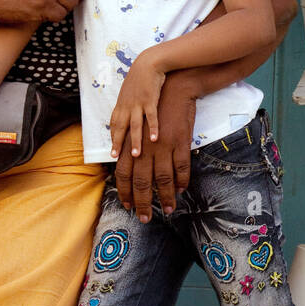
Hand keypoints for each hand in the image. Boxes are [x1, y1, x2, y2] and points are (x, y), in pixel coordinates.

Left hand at [108, 55, 166, 160]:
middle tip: (115, 157)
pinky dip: (153, 128)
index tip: (113, 148)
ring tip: (136, 154)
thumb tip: (128, 114)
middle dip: (117, 143)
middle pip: (120, 127)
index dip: (113, 136)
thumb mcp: (129, 90)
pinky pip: (151, 117)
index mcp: (121, 103)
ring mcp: (138, 103)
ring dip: (135, 141)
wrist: (148, 63)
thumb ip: (128, 103)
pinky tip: (154, 138)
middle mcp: (127, 105)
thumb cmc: (140, 77)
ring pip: (135, 125)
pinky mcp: (150, 100)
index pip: (114, 123)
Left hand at [115, 71, 197, 221]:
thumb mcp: (136, 123)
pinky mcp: (180, 141)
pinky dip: (182, 180)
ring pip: (162, 178)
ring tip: (168, 210)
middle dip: (143, 202)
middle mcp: (145, 147)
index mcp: (132, 142)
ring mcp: (163, 145)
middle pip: (141, 181)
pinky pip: (181, 166)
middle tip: (145, 218)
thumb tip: (130, 163)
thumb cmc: (154, 104)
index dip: (125, 192)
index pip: (122, 173)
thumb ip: (131, 143)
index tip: (128, 206)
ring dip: (165, 197)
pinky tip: (181, 190)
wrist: (174, 86)